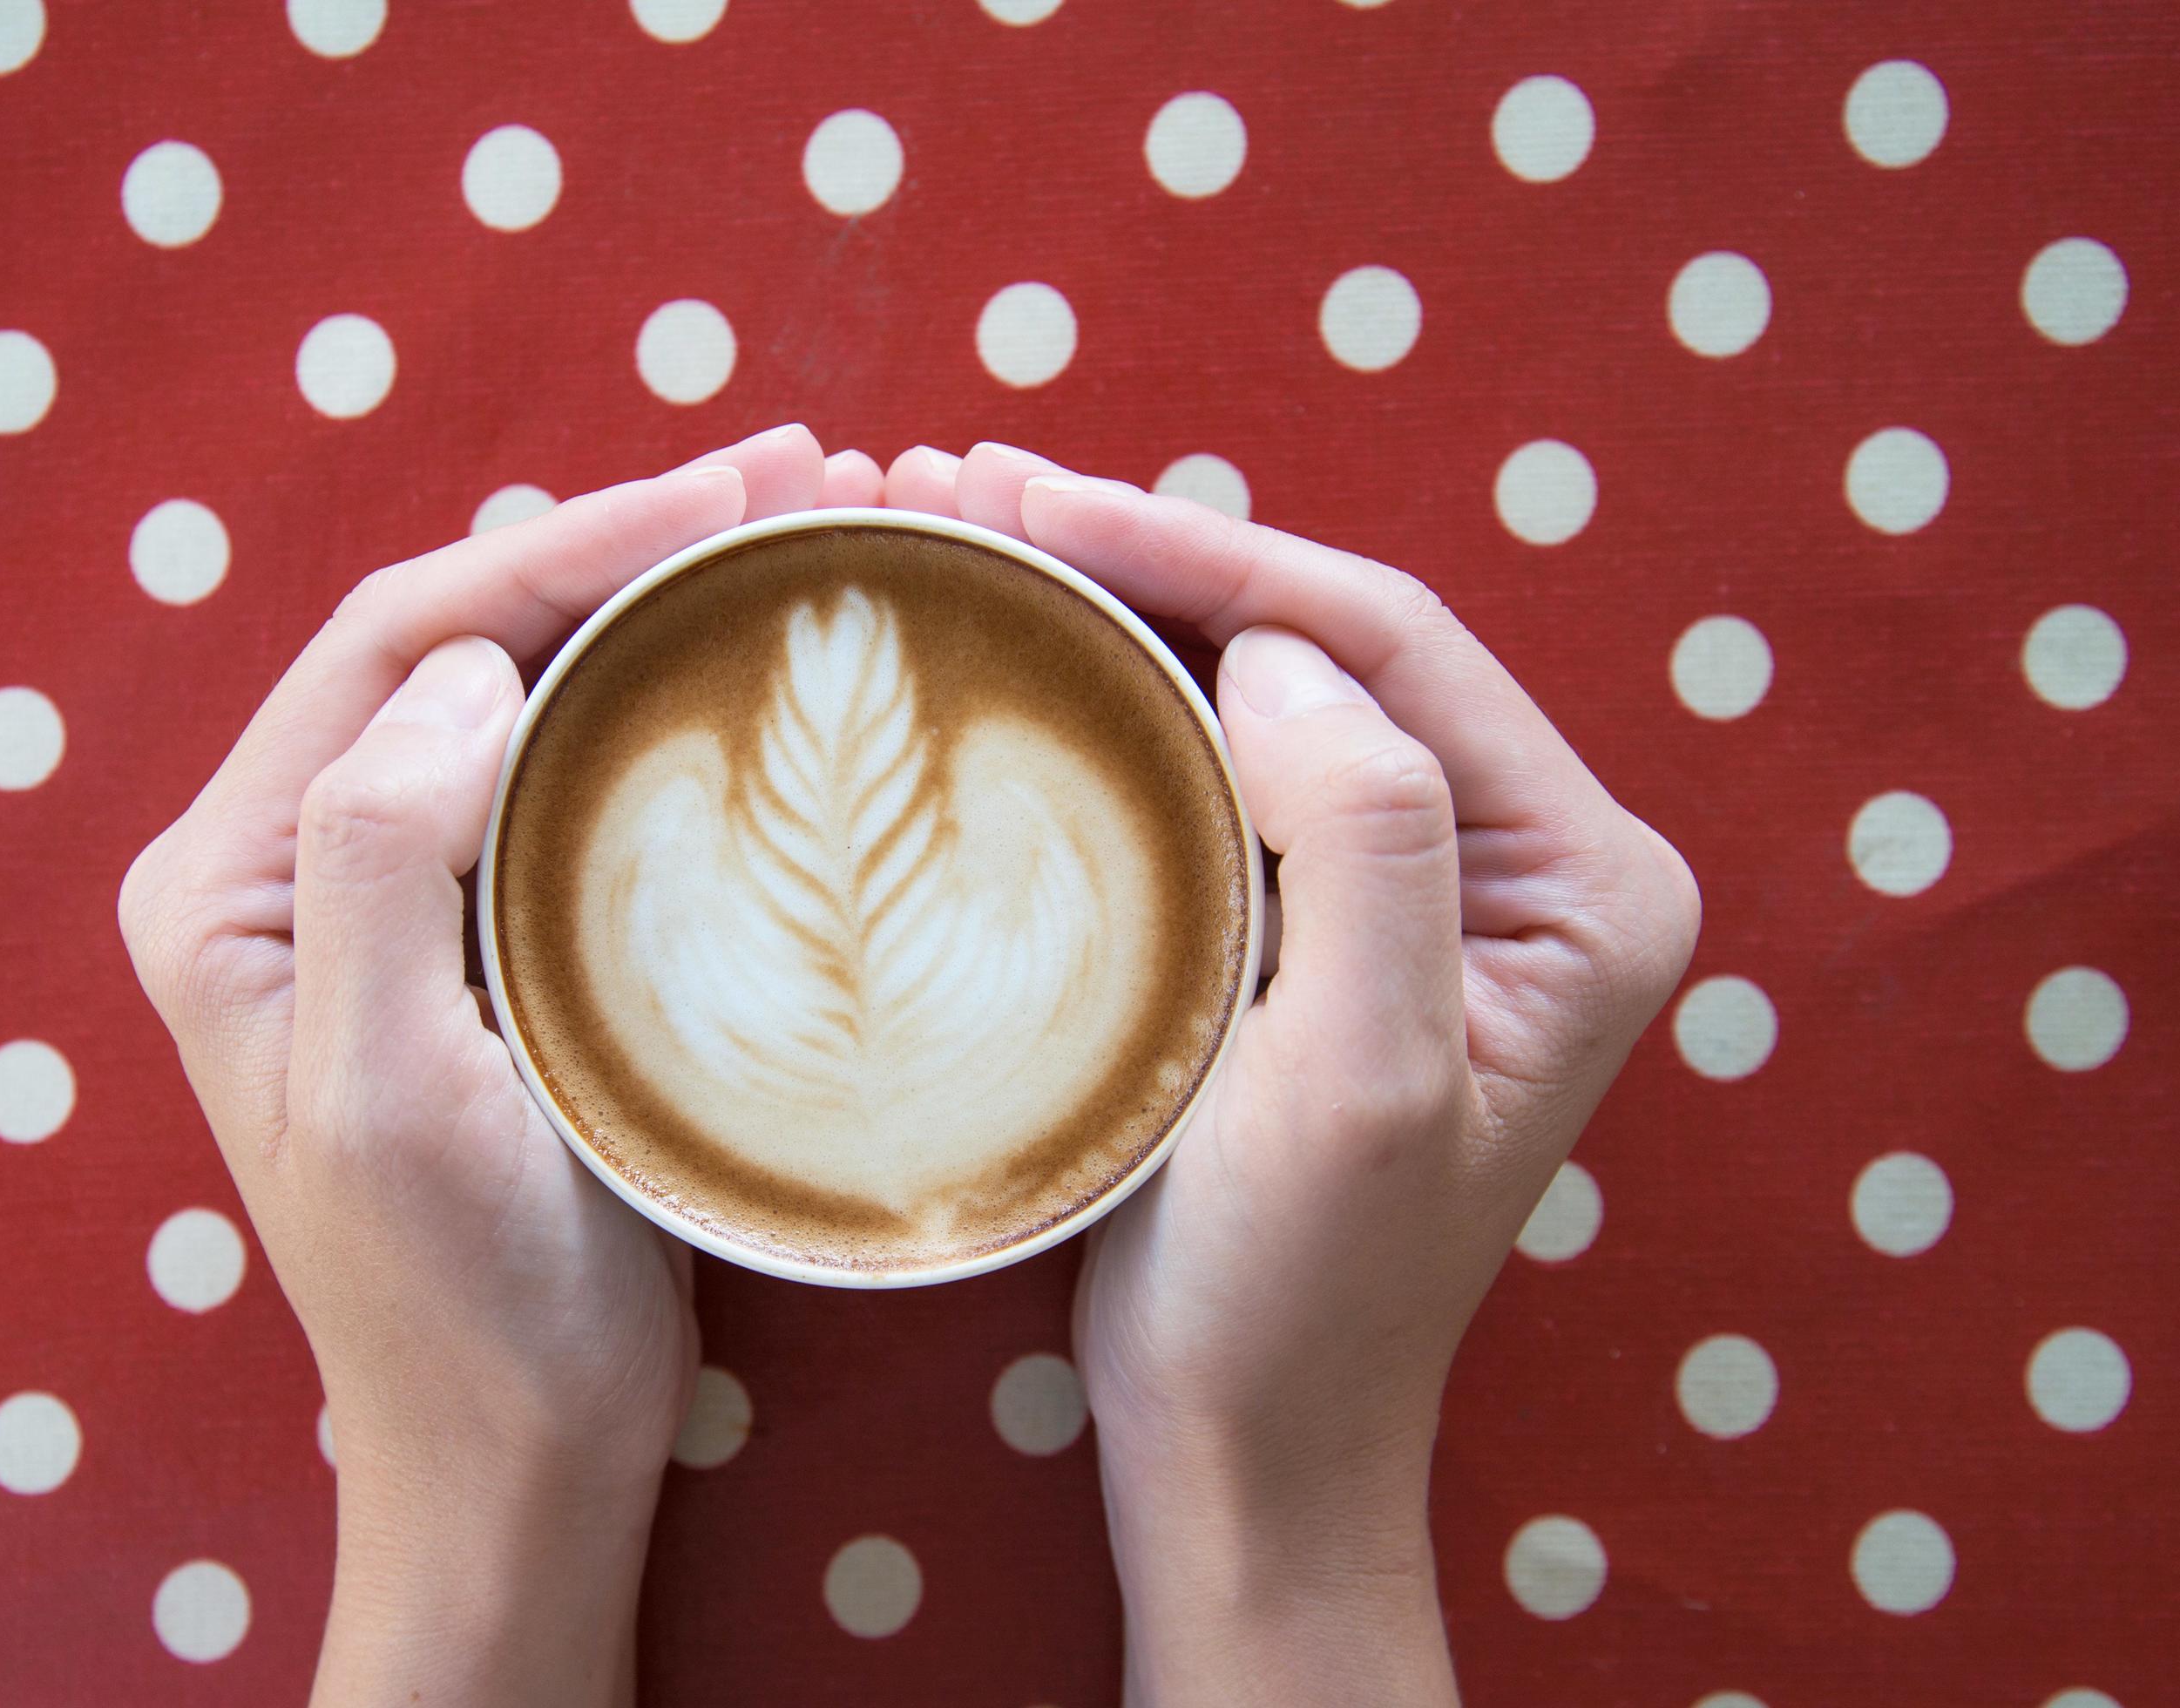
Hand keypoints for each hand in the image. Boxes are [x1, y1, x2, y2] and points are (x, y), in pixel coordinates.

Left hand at [118, 426, 882, 1705]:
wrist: (519, 1452)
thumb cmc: (453, 1301)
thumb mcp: (392, 1092)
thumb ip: (383, 857)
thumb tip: (476, 662)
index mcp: (230, 878)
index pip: (391, 637)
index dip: (556, 544)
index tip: (726, 496)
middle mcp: (298, 861)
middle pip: (459, 636)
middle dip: (619, 542)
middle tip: (795, 477)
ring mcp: (403, 892)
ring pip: (525, 688)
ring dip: (652, 598)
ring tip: (801, 527)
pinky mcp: (495, 932)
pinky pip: (574, 771)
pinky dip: (667, 695)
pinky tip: (757, 652)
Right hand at [884, 442, 1700, 1702]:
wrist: (1244, 1444)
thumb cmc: (1303, 1295)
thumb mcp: (1361, 1080)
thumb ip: (1371, 843)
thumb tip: (1283, 650)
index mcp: (1582, 881)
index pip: (1396, 648)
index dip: (1217, 556)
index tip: (1043, 504)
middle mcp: (1522, 863)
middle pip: (1335, 648)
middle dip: (1161, 558)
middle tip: (984, 489)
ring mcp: (1421, 889)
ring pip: (1272, 692)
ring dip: (1133, 609)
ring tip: (982, 536)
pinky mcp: (1323, 924)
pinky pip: (1227, 769)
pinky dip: (1126, 698)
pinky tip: (1028, 646)